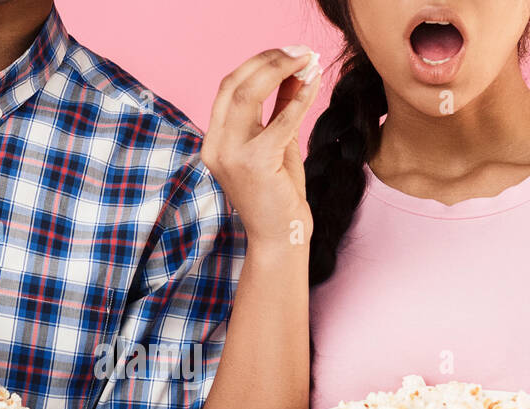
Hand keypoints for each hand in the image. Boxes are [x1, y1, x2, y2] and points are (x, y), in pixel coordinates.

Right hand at [201, 46, 321, 247]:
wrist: (280, 237)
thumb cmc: (278, 195)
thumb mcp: (277, 143)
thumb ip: (279, 108)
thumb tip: (293, 70)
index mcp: (215, 140)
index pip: (229, 88)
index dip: (257, 64)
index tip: (287, 52)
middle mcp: (216, 146)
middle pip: (234, 84)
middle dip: (269, 60)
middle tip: (299, 50)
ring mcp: (230, 155)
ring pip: (248, 94)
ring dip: (281, 69)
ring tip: (307, 59)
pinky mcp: (254, 163)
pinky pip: (279, 120)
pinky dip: (299, 98)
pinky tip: (314, 82)